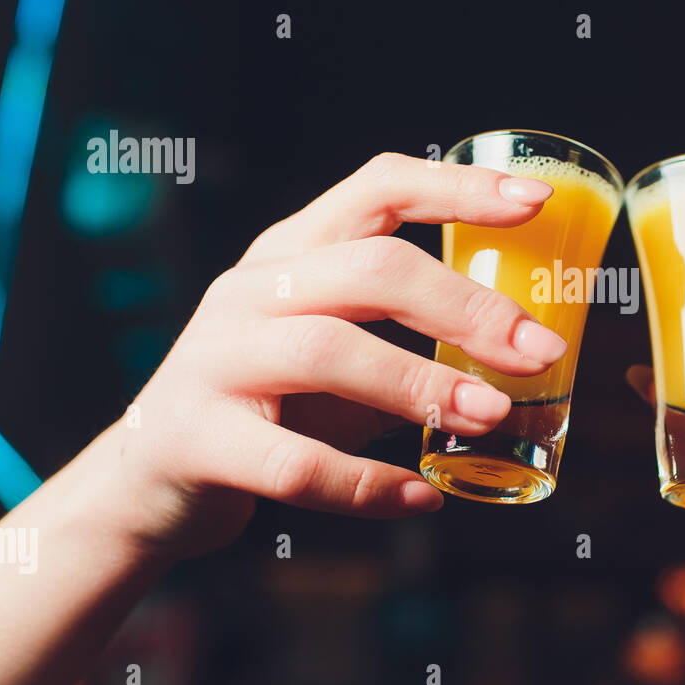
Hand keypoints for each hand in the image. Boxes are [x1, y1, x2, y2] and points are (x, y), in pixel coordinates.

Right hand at [90, 152, 567, 560]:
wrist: (147, 481)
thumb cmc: (269, 406)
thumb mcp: (334, 347)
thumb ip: (407, 336)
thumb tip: (527, 354)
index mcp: (293, 254)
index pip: (379, 187)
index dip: (459, 188)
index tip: (536, 201)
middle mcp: (252, 291)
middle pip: (370, 270)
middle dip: (465, 308)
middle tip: (537, 352)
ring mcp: (217, 358)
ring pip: (329, 352)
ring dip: (422, 386)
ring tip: (491, 418)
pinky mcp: (197, 437)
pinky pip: (293, 462)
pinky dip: (365, 483)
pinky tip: (419, 497)